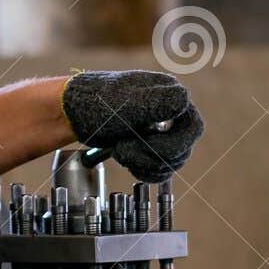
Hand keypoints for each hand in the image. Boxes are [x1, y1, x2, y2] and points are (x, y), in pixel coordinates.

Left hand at [61, 70, 203, 182]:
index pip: (192, 129)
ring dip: (144, 163)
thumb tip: (184, 99)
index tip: (144, 142)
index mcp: (172, 96)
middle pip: (182, 150)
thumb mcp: (127, 101)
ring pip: (170, 163)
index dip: (172, 143)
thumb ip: (156, 101)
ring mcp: (161, 132)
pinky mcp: (150, 147)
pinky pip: (160, 170)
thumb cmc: (97, 102)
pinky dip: (144, 171)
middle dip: (150, 155)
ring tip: (119, 150)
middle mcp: (172, 114)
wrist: (75, 114)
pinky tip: (127, 161)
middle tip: (122, 148)